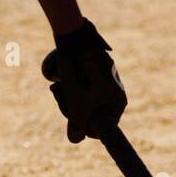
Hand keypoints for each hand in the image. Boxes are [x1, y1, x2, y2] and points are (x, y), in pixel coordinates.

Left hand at [40, 19, 126, 142]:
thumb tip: (75, 140)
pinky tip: (57, 83)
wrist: (73, 36)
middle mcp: (114, 94)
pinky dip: (69, 89)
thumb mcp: (76, 105)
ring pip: (83, 103)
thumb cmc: (78, 72)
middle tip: (61, 98)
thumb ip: (76, 127)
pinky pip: (81, 90)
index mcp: (118, 102)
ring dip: (67, 100)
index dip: (85, 129)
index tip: (74, 124)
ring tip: (58, 88)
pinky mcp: (93, 75)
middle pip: (91, 116)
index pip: (102, 128)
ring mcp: (104, 84)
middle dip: (72, 111)